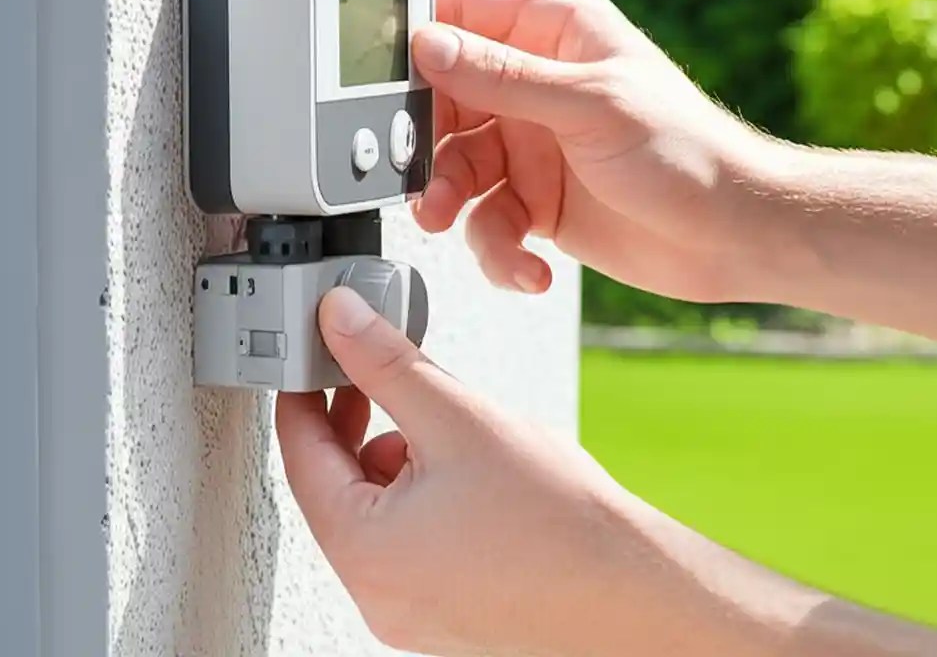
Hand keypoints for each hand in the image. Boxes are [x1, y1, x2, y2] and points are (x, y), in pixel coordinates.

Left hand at [275, 288, 672, 655]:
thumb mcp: (459, 418)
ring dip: (398, 464)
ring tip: (456, 435)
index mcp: (364, 552)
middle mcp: (377, 596)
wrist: (635, 592)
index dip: (306, 394)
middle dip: (359, 427)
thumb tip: (342, 321)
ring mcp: (411, 613)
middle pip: (338, 489)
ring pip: (378, 517)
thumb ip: (388, 364)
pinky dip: (425, 502)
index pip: (301, 457)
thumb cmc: (560, 523)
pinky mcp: (446, 616)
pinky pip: (412, 547)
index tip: (314, 356)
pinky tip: (475, 478)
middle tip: (382, 379)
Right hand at [411, 0, 767, 301]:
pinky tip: (529, 268)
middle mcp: (534, 86)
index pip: (459, 16)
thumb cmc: (688, 152)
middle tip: (419, 179)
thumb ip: (503, 77)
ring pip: (457, 169)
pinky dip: (499, 251)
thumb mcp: (589, 105)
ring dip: (452, 203)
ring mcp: (533, 146)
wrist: (733, 237)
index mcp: (551, 32)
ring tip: (453, 224)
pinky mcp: (537, 203)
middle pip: (442, 102)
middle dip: (427, 146)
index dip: (416, 46)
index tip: (380, 86)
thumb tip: (429, 47)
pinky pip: (489, 223)